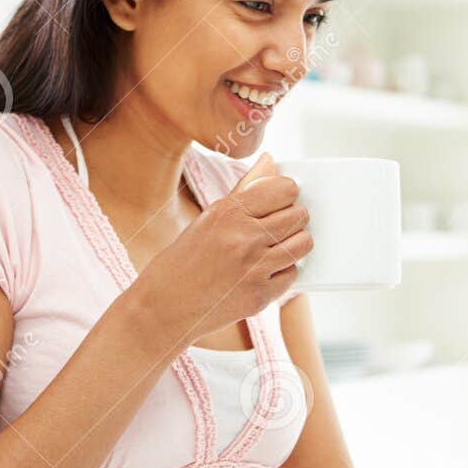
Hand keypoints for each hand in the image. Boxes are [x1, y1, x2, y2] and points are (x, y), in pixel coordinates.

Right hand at [135, 152, 311, 341]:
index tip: (281, 201)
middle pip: (299, 215)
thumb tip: (270, 161)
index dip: (287, 194)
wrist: (164, 306)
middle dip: (294, 218)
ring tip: (277, 247)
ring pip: (303, 244)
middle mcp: (243, 237)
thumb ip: (245, 190)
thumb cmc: (184, 260)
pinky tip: (265, 271)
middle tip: (280, 226)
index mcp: (228, 212)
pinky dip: (283, 272)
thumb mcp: (209, 217)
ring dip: (295, 243)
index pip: (285, 189)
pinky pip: (292, 274)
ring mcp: (253, 268)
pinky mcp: (260, 295)